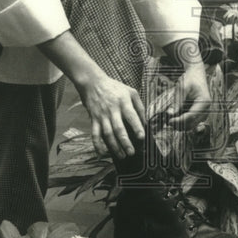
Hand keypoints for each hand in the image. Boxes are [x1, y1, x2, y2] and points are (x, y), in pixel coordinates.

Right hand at [37, 29, 145, 158]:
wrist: (92, 82)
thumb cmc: (114, 87)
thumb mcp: (130, 91)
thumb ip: (139, 105)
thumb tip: (145, 121)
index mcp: (123, 102)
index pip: (131, 116)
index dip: (136, 127)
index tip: (141, 137)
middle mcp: (112, 110)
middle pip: (118, 128)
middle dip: (125, 142)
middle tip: (131, 152)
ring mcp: (102, 115)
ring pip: (107, 134)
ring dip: (114, 146)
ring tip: (122, 155)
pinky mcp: (94, 119)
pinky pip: (95, 134)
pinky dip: (97, 145)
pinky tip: (101, 153)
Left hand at [166, 62, 210, 130]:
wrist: (196, 76)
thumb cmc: (190, 80)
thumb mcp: (182, 88)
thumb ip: (177, 101)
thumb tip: (170, 114)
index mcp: (204, 102)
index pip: (191, 116)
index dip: (179, 121)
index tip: (169, 121)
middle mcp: (206, 110)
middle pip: (191, 124)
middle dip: (178, 124)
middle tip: (166, 119)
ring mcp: (203, 114)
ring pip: (190, 126)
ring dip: (179, 124)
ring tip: (168, 118)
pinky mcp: (199, 115)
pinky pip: (189, 123)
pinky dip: (181, 122)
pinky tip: (174, 116)